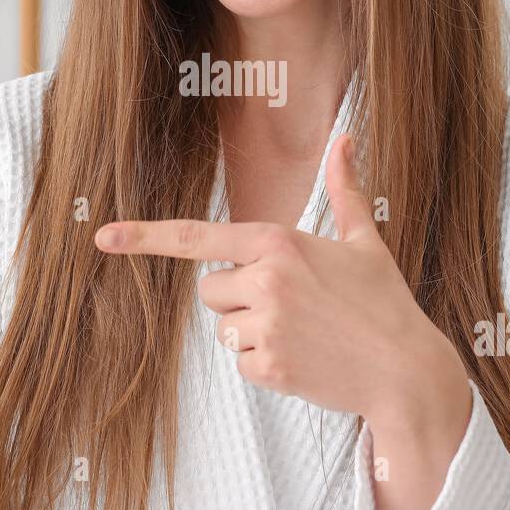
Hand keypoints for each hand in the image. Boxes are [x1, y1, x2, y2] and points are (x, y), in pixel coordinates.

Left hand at [93, 133, 469, 428]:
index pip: (198, 237)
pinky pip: (239, 361)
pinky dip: (265, 364)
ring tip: (302, 333)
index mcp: (278, 242)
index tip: (103, 236)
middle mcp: (265, 280)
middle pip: (209, 289)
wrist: (406, 371)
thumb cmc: (385, 303)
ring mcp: (264, 325)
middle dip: (238, 298)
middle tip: (291, 306)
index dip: (145, 236)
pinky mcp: (266, 366)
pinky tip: (303, 358)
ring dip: (251, 333)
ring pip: (223, 328)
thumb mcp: (364, 241)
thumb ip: (343, 188)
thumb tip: (346, 138)